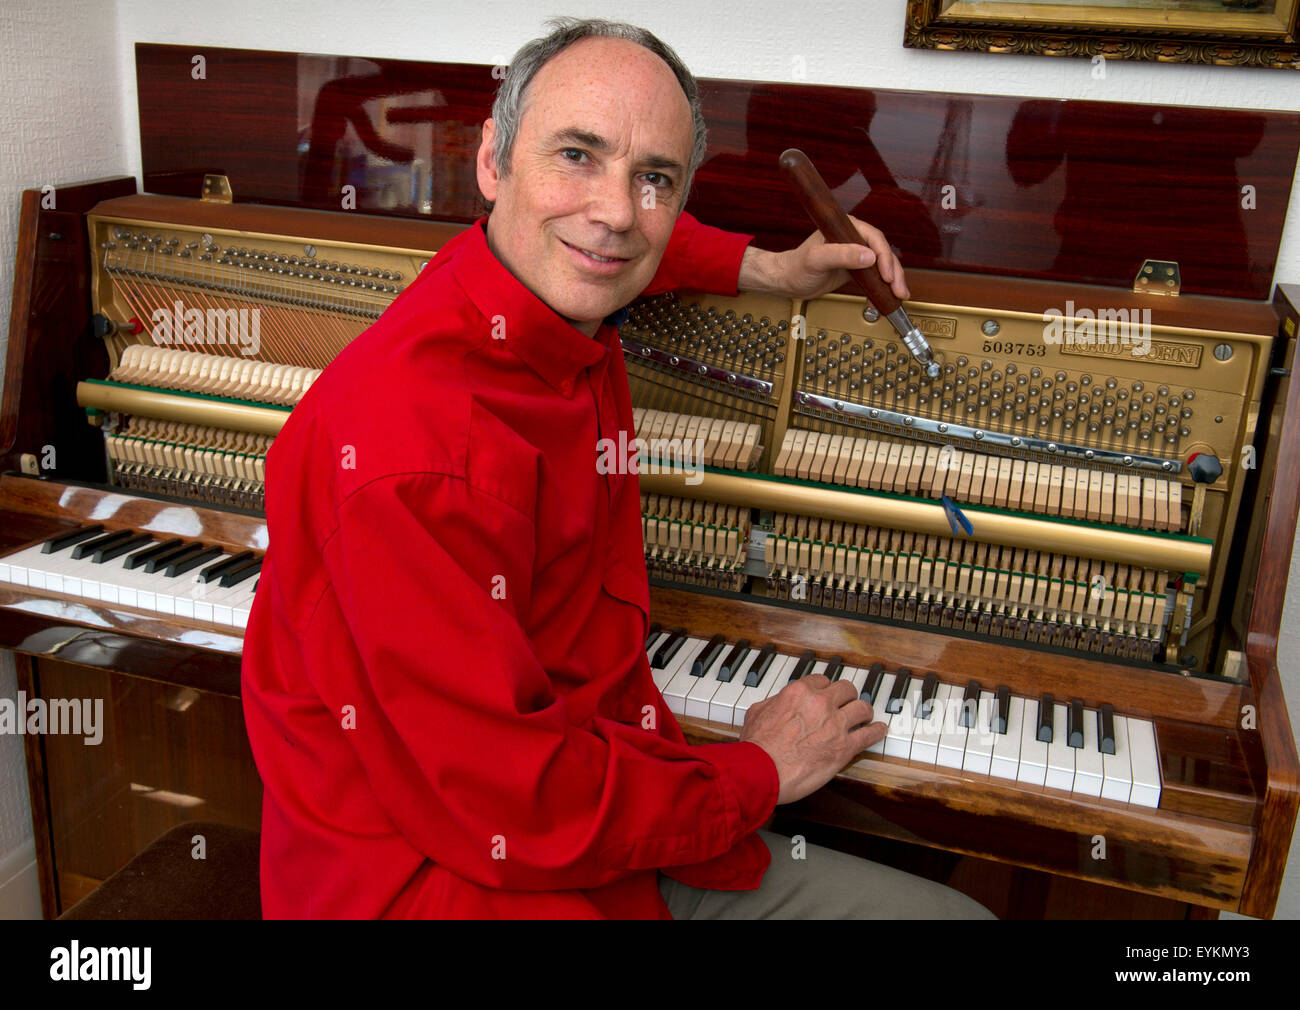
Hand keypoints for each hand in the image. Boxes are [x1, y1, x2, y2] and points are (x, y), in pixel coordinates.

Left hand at [739, 216, 908, 300]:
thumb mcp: (817, 260)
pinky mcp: (854, 269)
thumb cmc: (796, 267)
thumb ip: (841, 255)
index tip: (887, 275)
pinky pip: (873, 277)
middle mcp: (853, 239)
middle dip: (893, 272)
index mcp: (846, 228)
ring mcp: (855, 254)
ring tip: (897, 296)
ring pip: (881, 266)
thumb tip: (868, 256)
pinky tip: (880, 300)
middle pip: (883, 253)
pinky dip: (879, 288)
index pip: (874, 239)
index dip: (884, 257)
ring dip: (891, 281)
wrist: (787, 281)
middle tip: (898, 290)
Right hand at [739, 674, 886, 804]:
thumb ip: (773, 703)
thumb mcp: (757, 712)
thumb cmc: (757, 747)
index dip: (825, 689)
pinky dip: (877, 731)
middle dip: (847, 696)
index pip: (822, 680)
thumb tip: (777, 703)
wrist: (762, 771)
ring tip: (865, 716)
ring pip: (862, 708)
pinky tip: (879, 730)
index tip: (828, 695)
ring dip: (864, 712)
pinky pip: (870, 734)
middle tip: (848, 703)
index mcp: (799, 692)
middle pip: (847, 689)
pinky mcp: (845, 747)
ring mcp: (836, 724)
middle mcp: (821, 703)